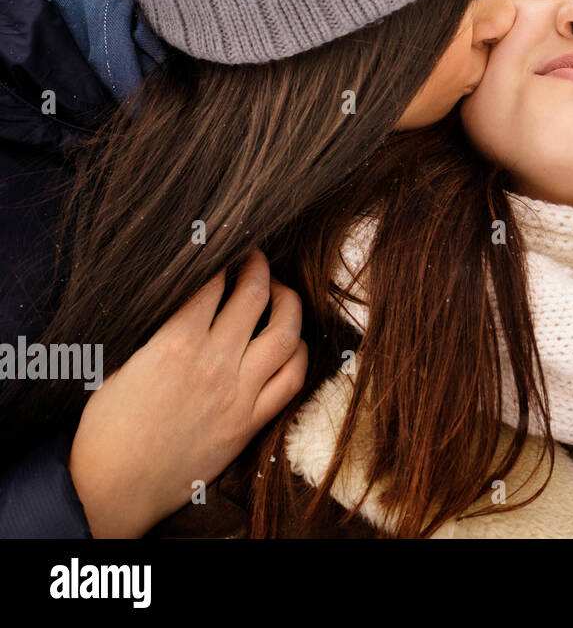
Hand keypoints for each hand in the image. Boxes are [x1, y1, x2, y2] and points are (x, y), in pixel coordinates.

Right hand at [68, 250, 307, 537]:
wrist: (114, 489)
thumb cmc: (106, 429)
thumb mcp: (119, 365)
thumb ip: (156, 331)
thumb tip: (181, 302)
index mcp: (175, 342)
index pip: (211, 283)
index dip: (222, 259)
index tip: (225, 250)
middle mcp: (214, 361)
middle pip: (254, 295)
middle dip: (258, 267)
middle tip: (255, 259)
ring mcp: (239, 392)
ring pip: (285, 332)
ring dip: (288, 302)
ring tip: (280, 292)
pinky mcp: (251, 421)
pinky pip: (292, 379)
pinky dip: (298, 353)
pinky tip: (292, 342)